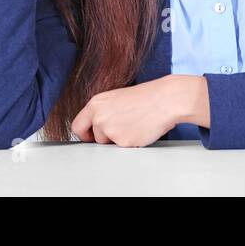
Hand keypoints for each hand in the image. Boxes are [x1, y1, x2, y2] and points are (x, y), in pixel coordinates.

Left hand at [71, 74, 206, 146]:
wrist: (167, 99)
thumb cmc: (148, 97)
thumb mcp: (118, 98)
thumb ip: (104, 112)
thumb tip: (98, 127)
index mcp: (96, 103)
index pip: (77, 126)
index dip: (85, 133)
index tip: (92, 135)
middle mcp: (99, 117)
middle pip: (92, 137)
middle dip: (102, 139)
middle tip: (115, 134)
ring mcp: (110, 130)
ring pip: (108, 144)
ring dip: (119, 139)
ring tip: (135, 125)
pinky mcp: (122, 141)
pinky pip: (122, 148)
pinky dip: (131, 142)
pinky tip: (141, 129)